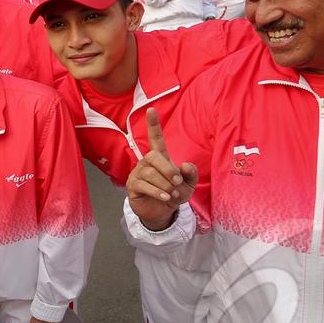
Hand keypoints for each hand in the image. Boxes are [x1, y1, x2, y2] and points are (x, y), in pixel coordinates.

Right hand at [126, 108, 196, 230]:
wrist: (162, 213)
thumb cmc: (174, 194)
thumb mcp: (189, 185)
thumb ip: (191, 174)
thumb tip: (184, 164)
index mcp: (160, 158)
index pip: (155, 138)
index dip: (153, 125)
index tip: (151, 110)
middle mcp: (147, 163)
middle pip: (153, 155)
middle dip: (167, 169)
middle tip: (177, 182)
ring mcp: (138, 174)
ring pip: (150, 173)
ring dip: (165, 184)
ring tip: (172, 194)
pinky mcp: (133, 186)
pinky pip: (143, 184)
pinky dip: (157, 191)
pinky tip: (165, 197)